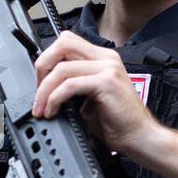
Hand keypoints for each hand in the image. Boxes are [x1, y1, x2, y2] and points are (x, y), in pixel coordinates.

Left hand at [31, 30, 154, 154]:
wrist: (139, 136)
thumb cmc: (117, 122)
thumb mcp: (89, 97)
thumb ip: (72, 85)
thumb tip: (45, 87)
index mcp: (103, 58)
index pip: (67, 41)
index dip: (48, 59)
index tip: (40, 81)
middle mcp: (106, 58)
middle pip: (62, 44)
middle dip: (42, 67)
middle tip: (37, 91)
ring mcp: (108, 68)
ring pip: (62, 68)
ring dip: (44, 90)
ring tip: (42, 108)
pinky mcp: (107, 82)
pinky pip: (70, 85)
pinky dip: (54, 99)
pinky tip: (53, 111)